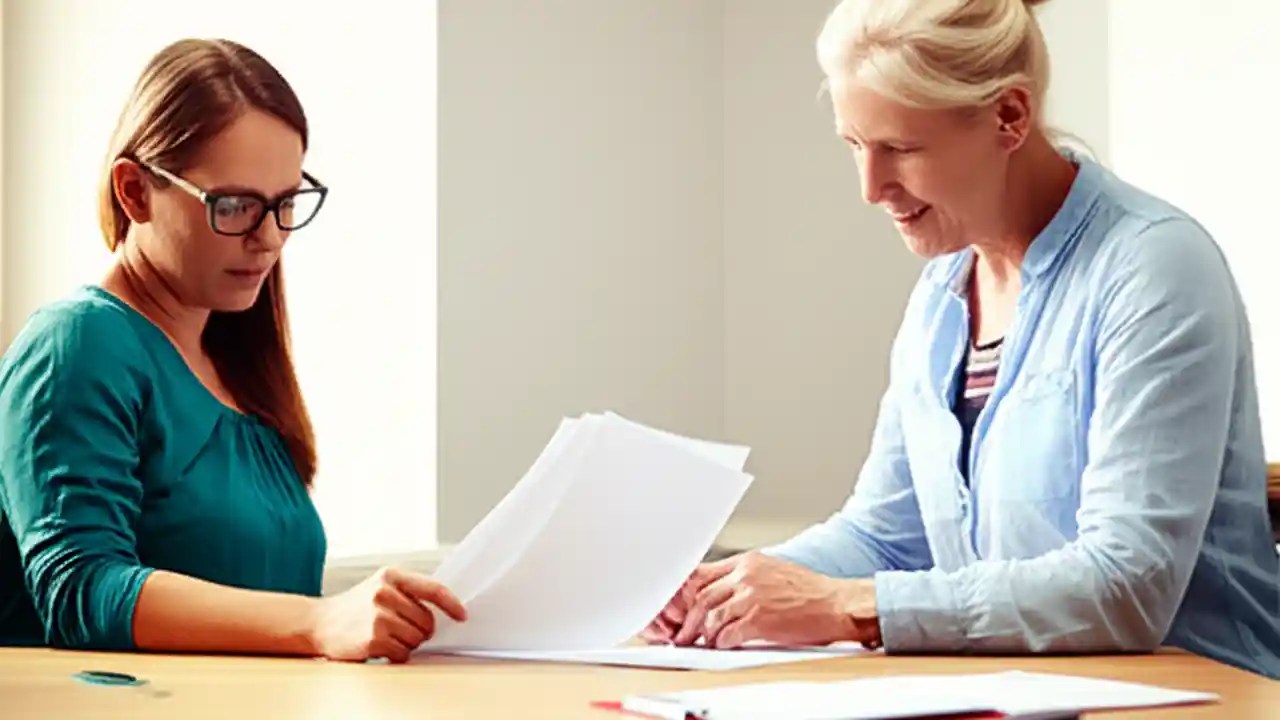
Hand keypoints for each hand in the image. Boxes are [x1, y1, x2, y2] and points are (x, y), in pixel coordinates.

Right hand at [307, 566, 466, 662]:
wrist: (320, 622)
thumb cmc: (356, 605)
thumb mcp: (381, 586)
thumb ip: (410, 591)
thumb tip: (447, 606)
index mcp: (391, 576)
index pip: (433, 589)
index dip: (452, 604)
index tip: (463, 615)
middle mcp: (384, 593)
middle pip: (428, 621)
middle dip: (422, 630)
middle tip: (404, 628)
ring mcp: (378, 617)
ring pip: (417, 639)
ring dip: (408, 643)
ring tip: (388, 635)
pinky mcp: (372, 640)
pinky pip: (402, 653)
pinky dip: (397, 654)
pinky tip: (381, 646)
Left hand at [666, 552, 880, 648]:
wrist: (837, 604)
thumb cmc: (810, 591)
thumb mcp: (772, 571)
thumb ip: (745, 577)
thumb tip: (722, 591)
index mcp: (748, 561)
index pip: (703, 574)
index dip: (687, 595)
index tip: (682, 608)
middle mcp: (746, 575)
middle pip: (702, 597)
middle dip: (689, 619)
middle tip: (684, 633)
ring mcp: (752, 596)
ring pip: (711, 616)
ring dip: (703, 634)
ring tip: (702, 643)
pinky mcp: (759, 619)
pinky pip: (728, 634)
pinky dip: (720, 643)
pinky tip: (722, 646)